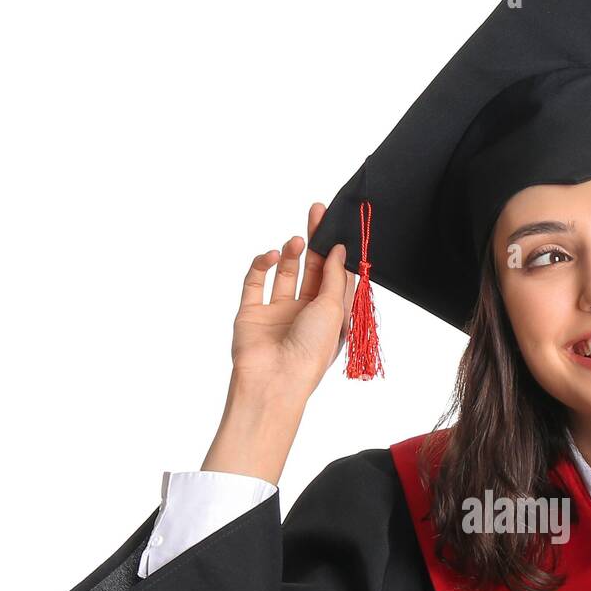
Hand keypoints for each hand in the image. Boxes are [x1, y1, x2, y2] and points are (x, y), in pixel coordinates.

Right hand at [229, 201, 355, 398]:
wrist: (275, 379)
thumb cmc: (311, 351)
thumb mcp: (333, 309)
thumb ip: (334, 276)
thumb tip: (338, 249)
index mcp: (330, 317)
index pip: (336, 277)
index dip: (337, 252)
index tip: (338, 226)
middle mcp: (305, 314)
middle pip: (312, 269)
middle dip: (315, 241)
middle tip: (317, 211)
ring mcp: (277, 312)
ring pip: (285, 272)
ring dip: (290, 253)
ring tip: (296, 241)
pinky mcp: (251, 312)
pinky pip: (255, 281)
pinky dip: (262, 264)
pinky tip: (271, 255)